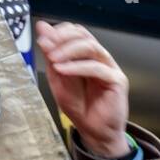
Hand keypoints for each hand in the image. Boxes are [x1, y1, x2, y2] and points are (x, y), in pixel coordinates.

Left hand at [36, 21, 129, 158]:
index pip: (75, 32)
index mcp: (87, 56)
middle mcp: (100, 59)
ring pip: (91, 46)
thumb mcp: (58, 78)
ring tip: (53, 59)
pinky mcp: (117, 81)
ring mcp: (110, 69)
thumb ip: (51, 54)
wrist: (94, 132)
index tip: (43, 39)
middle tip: (47, 45)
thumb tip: (42, 27)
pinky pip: (97, 68)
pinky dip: (77, 67)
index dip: (59, 32)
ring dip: (68, 49)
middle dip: (62, 37)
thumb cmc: (79, 108)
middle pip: (83, 35)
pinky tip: (63, 70)